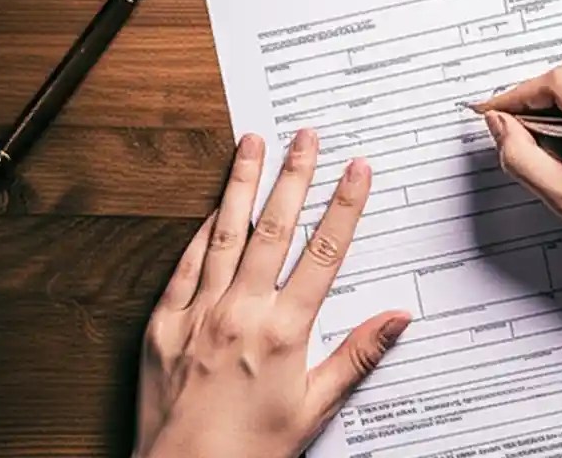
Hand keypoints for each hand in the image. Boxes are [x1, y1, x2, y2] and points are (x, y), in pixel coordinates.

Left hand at [133, 131, 411, 457]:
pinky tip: (213, 206)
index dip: (344, 205)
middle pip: (274, 227)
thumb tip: (398, 318)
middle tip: (306, 135)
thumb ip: (357, 355)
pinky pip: (185, 264)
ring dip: (242, 183)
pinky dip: (201, 232)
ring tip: (252, 143)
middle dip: (294, 176)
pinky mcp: (163, 324)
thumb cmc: (250, 450)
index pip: (323, 252)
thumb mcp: (315, 407)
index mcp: (283, 332)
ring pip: (225, 233)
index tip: (357, 168)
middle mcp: (240, 312)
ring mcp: (198, 313)